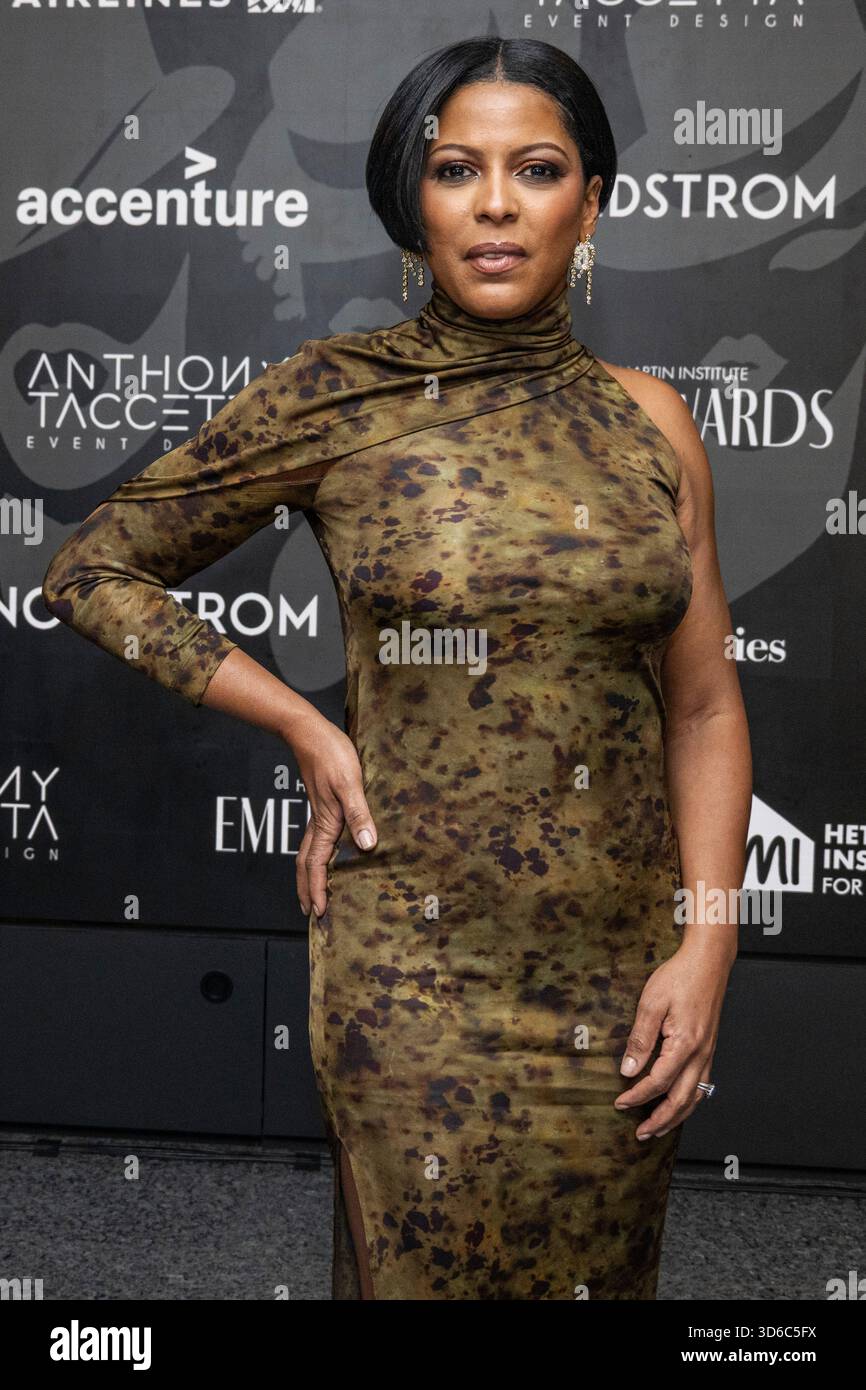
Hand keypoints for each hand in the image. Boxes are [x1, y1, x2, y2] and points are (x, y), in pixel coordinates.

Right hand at [290, 714, 377, 916]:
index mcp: (325, 822)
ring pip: (307, 853)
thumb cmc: (331, 755)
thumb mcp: (350, 783)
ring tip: (312, 893)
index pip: (316, 864)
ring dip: (308, 876)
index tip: (319, 912)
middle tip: (310, 913)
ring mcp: (318, 814)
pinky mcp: (322, 805)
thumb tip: (366, 845)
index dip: (317, 889)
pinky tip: (325, 855)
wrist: (309, 732)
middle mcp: (319, 823)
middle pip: (306, 864)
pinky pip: (315, 839)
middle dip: (306, 889)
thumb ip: (359, 814)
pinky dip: (315, 856)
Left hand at [613, 943, 733, 1140]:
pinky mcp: (709, 1048)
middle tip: (641, 1134)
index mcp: (685, 1044)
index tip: (619, 1103)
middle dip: (660, 1120)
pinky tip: (679, 1104)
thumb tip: (628, 1069)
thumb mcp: (651, 1003)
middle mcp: (701, 1054)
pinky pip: (702, 1085)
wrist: (709, 961)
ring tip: (659, 1128)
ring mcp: (708, 1053)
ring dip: (677, 1117)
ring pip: (696, 1097)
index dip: (637, 1096)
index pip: (657, 1082)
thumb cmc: (680, 976)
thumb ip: (640, 1038)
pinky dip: (689, 1102)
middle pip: (681, 1100)